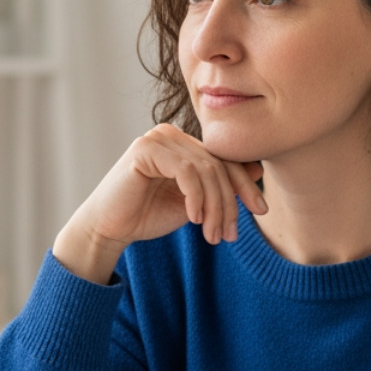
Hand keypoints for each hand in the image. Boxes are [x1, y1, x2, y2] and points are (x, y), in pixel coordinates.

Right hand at [54, 124, 267, 283]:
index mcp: (183, 144)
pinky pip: (186, 171)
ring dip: (214, 206)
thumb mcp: (194, 203)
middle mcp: (171, 134)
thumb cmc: (147, 215)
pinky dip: (195, 198)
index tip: (261, 211)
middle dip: (229, 203)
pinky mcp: (145, 149)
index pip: (224, 158)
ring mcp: (157, 138)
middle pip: (218, 164)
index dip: (245, 184)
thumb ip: (218, 186)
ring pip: (205, 170)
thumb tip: (258, 169)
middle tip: (230, 234)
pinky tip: (193, 219)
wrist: (109, 228)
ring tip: (212, 235)